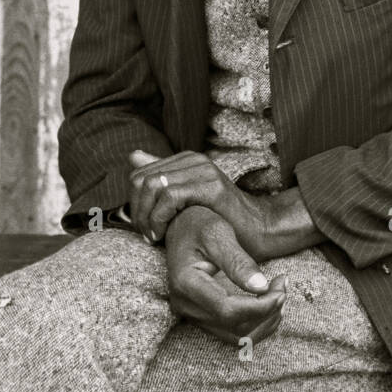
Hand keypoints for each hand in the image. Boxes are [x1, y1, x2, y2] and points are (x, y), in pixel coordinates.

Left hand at [129, 149, 274, 254]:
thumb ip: (162, 177)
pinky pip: (170, 196)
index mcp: (186, 160)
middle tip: (147, 235)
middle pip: (142, 180)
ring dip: (146, 216)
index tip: (143, 228)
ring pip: (153, 186)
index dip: (134, 204)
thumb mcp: (188, 199)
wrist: (258, 229)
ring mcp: (204, 170)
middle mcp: (194, 160)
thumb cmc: (221, 219)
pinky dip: (159, 217)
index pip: (139, 175)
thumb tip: (133, 155)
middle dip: (137, 211)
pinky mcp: (211, 186)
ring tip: (154, 236)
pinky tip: (163, 233)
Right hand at [165, 206, 287, 346]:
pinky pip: (233, 333)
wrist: (180, 228)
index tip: (280, 287)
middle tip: (283, 286)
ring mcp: (192, 315)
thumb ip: (237, 261)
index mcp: (186, 283)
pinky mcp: (203, 317)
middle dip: (266, 312)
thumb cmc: (198, 225)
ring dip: (264, 322)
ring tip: (279, 295)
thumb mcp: (218, 233)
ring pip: (236, 337)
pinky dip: (256, 324)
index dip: (260, 306)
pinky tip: (269, 304)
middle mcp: (185, 305)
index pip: (227, 310)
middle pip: (234, 328)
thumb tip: (261, 287)